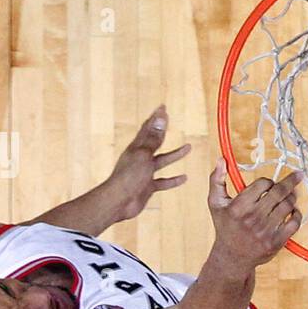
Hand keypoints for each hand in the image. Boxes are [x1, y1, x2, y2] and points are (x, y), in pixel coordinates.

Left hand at [107, 104, 191, 219]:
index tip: (163, 107)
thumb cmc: (129, 177)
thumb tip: (161, 117)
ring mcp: (144, 172)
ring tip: (188, 148)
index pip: (148, 128)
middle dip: (163, 130)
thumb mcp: (144, 154)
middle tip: (170, 119)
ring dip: (175, 155)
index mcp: (138, 148)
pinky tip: (184, 178)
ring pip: (163, 161)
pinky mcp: (148, 186)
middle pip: (155, 141)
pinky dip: (173, 179)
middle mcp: (140, 157)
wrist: (119, 201)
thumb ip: (155, 138)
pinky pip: (163, 181)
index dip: (156, 118)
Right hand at [206, 159, 300, 268]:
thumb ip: (216, 180)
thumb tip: (221, 160)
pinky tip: (293, 211)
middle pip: (279, 192)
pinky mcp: (276, 242)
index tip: (268, 184)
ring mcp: (265, 231)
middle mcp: (252, 218)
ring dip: (292, 197)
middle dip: (290, 182)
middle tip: (298, 176)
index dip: (268, 182)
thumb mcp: (215, 203)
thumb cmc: (225, 227)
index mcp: (238, 207)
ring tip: (291, 195)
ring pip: (288, 205)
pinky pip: (294, 223)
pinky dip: (296, 214)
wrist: (232, 257)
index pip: (263, 184)